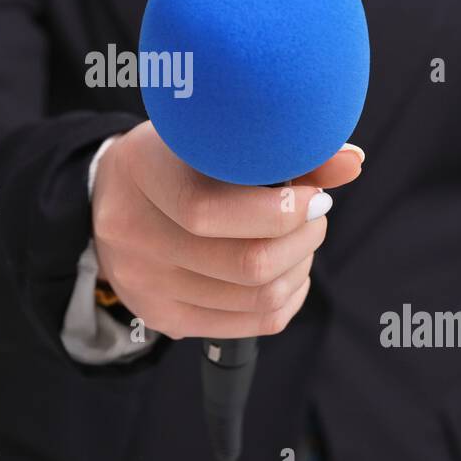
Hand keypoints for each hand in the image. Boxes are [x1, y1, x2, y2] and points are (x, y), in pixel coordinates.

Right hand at [91, 121, 363, 339]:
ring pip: (255, 298)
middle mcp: (132, 233)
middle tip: (316, 215)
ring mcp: (143, 283)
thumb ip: (279, 147)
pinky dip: (286, 298)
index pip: (209, 210)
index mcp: (140, 172)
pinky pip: (249, 325)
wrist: (110, 196)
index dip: (279, 210)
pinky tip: (290, 271)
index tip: (315, 196)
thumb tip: (351, 163)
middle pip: (244, 263)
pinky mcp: (162, 317)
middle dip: (302, 241)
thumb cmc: (175, 156)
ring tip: (302, 239)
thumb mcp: (210, 135)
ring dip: (299, 268)